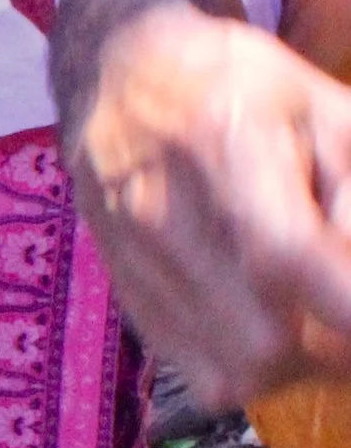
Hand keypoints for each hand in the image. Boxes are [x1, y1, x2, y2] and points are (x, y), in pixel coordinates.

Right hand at [64, 0, 350, 405]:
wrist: (118, 75)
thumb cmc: (237, 83)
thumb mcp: (321, 106)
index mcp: (224, 140)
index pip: (286, 253)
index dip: (345, 305)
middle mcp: (163, 209)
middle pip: (263, 339)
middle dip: (332, 352)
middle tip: (347, 314)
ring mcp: (135, 260)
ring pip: (233, 371)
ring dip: (297, 368)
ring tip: (321, 328)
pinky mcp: (124, 293)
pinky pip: (199, 372)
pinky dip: (252, 369)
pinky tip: (273, 327)